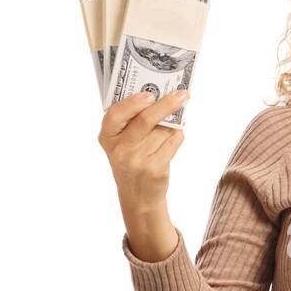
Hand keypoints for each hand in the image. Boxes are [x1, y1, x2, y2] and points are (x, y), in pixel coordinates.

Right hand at [99, 88, 188, 259]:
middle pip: (145, 120)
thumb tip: (160, 95)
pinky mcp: (155, 169)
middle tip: (183, 94)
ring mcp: (137, 161)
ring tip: (176, 118)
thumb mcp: (121, 142)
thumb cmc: (131, 160)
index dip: (133, 103)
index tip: (149, 94)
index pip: (115, 115)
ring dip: (173, 122)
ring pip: (163, 130)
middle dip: (166, 104)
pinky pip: (172, 142)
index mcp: (107, 137)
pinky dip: (177, 135)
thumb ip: (132, 121)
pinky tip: (175, 135)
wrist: (138, 196)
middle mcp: (120, 149)